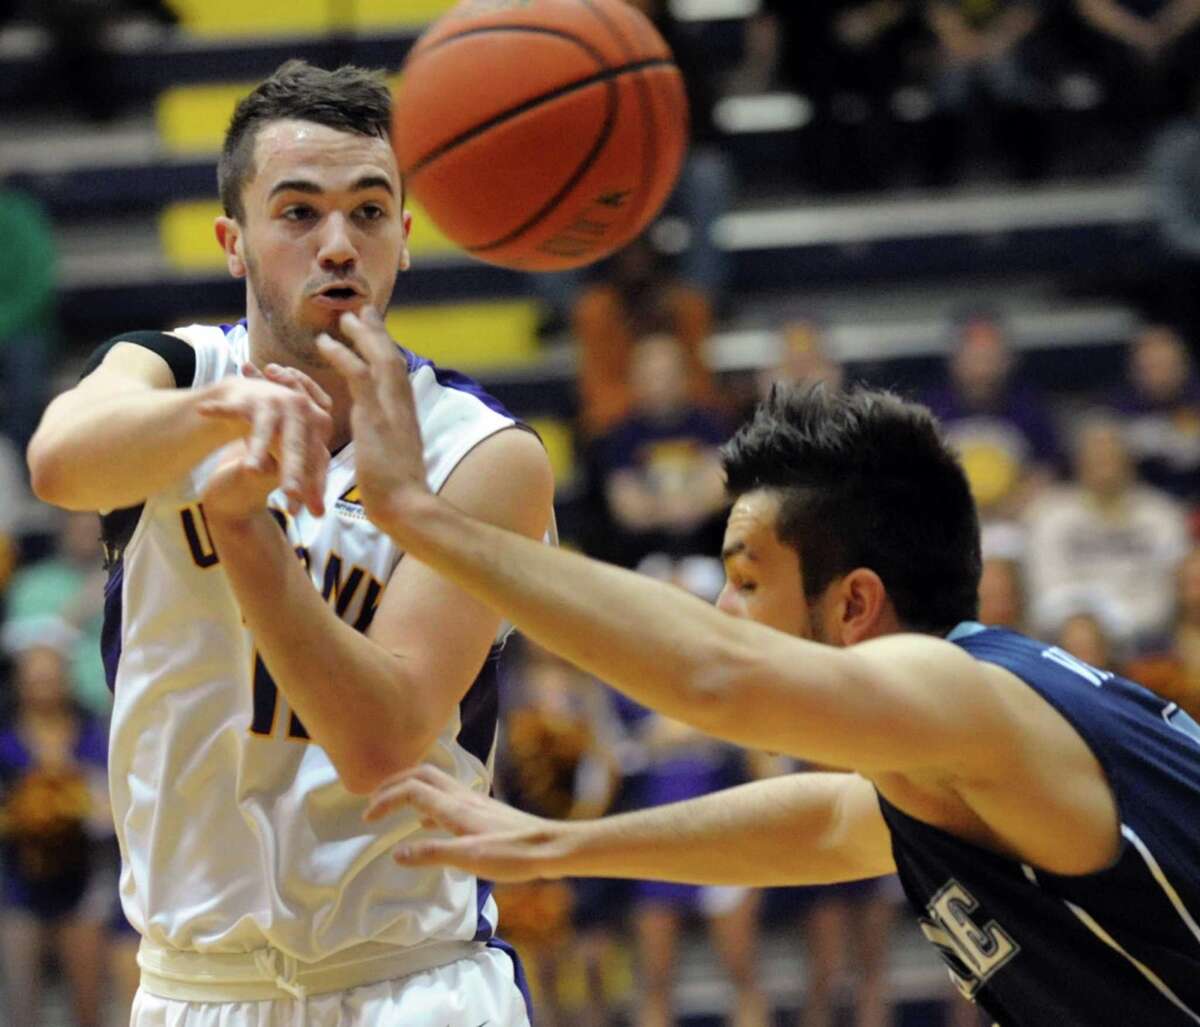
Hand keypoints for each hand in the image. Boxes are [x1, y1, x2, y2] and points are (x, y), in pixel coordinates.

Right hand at [197, 364, 332, 515]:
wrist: (260, 395)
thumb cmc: (283, 433)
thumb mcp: (297, 458)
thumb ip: (308, 484)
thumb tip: (319, 516)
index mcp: (318, 427)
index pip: (317, 459)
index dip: (310, 485)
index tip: (296, 512)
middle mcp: (300, 411)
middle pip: (295, 446)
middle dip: (293, 470)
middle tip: (291, 493)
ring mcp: (274, 402)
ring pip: (265, 430)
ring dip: (258, 449)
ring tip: (251, 471)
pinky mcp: (249, 397)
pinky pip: (232, 408)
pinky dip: (219, 411)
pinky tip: (202, 412)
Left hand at [316, 309, 431, 533]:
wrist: (407, 506)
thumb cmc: (399, 495)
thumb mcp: (395, 463)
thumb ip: (389, 446)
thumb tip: (386, 445)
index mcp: (406, 416)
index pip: (397, 375)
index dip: (386, 351)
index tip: (376, 333)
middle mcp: (403, 406)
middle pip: (392, 358)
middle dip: (378, 333)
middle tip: (363, 310)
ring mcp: (392, 409)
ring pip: (380, 359)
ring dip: (362, 335)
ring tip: (345, 317)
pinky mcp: (376, 416)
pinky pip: (359, 376)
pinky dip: (343, 355)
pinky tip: (326, 343)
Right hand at [363, 764, 570, 881]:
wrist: (551, 847)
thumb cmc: (513, 854)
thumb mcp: (469, 859)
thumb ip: (432, 854)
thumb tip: (395, 852)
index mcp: (455, 806)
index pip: (411, 789)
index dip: (385, 799)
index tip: (366, 818)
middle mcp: (463, 797)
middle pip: (421, 775)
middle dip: (394, 784)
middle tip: (373, 802)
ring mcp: (474, 802)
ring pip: (435, 784)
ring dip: (409, 790)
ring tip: (392, 807)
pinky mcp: (482, 812)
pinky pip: (446, 799)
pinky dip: (427, 805)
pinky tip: (427, 824)